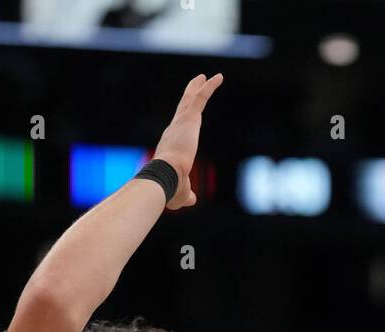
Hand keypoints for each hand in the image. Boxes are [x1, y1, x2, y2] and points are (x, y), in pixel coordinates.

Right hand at [154, 73, 222, 211]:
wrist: (166, 176)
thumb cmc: (170, 187)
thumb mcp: (181, 193)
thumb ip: (187, 194)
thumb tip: (191, 200)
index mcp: (171, 145)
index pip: (178, 129)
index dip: (183, 120)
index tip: (187, 114)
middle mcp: (173, 130)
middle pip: (182, 108)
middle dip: (188, 96)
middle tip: (195, 85)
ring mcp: (180, 123)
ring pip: (190, 99)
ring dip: (198, 87)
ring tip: (205, 78)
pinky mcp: (189, 118)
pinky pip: (200, 97)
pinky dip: (209, 86)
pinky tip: (218, 77)